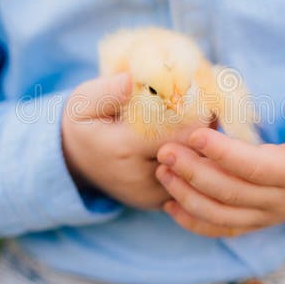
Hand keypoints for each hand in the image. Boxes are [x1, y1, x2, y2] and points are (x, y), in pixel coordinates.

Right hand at [61, 73, 200, 209]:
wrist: (72, 163)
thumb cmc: (84, 125)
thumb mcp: (84, 101)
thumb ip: (108, 90)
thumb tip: (134, 80)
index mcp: (124, 148)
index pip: (179, 131)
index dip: (198, 113)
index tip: (203, 94)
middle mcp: (140, 178)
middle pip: (194, 154)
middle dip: (207, 131)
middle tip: (213, 107)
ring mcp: (151, 196)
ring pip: (196, 173)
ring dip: (206, 151)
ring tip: (207, 125)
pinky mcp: (157, 204)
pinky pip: (190, 186)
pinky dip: (197, 166)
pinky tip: (197, 148)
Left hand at [155, 92, 284, 236]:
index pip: (255, 167)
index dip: (224, 153)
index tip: (195, 134)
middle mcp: (280, 202)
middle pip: (231, 193)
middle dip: (194, 172)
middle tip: (166, 150)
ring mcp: (266, 216)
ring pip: (221, 216)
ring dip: (187, 197)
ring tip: (162, 172)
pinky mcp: (255, 222)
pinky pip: (221, 229)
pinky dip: (193, 222)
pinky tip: (168, 204)